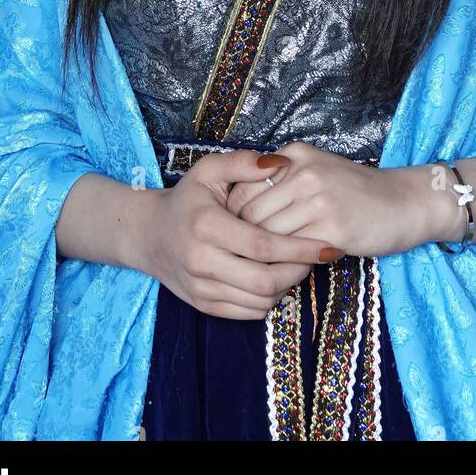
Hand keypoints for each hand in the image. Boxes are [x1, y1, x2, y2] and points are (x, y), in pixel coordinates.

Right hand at [138, 149, 336, 319]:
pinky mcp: (204, 305)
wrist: (149, 234)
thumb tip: (279, 162)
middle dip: (298, 271)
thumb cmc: (187, 199)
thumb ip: (243, 163)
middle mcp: (202, 261)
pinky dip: (270, 299)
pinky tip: (277, 278)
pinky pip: (248, 312)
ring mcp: (202, 288)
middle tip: (315, 256)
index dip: (299, 248)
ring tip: (298, 264)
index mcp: (207, 226)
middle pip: (264, 280)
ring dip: (287, 286)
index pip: (263, 246)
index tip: (326, 245)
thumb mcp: (208, 170)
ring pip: (260, 300)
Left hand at [225, 142, 439, 257]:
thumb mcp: (315, 170)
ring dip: (264, 256)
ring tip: (264, 267)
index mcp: (295, 154)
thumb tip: (236, 210)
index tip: (233, 236)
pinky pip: (294, 251)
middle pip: (250, 213)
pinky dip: (287, 263)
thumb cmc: (354, 192)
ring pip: (268, 235)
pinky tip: (290, 268)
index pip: (242, 187)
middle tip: (242, 259)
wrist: (403, 203)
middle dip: (243, 240)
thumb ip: (281, 181)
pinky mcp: (333, 226)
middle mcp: (304, 171)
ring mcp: (318, 198)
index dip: (233, 217)